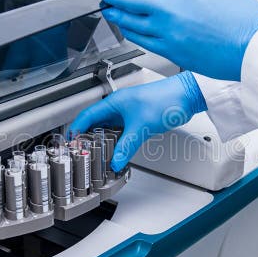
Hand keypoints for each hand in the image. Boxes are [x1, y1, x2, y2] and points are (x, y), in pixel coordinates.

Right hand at [69, 71, 206, 171]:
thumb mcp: (141, 127)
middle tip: (83, 150)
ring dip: (104, 138)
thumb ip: (127, 146)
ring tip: (99, 152)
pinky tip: (119, 148)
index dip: (77, 128)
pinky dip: (117, 139)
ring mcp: (128, 111)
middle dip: (89, 136)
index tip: (71, 141)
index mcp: (114, 102)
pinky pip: (122, 129)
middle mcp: (119, 105)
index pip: (87, 115)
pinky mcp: (138, 116)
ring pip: (109, 126)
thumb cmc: (165, 100)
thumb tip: (116, 161)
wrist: (186, 96)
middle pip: (96, 121)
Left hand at [101, 0, 257, 80]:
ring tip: (114, 15)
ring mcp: (167, 36)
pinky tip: (132, 33)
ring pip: (132, 26)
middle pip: (127, 4)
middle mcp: (166, 14)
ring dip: (120, 19)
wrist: (252, 49)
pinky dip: (135, 36)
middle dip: (113, 0)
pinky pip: (145, 43)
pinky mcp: (172, 54)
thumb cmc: (244, 20)